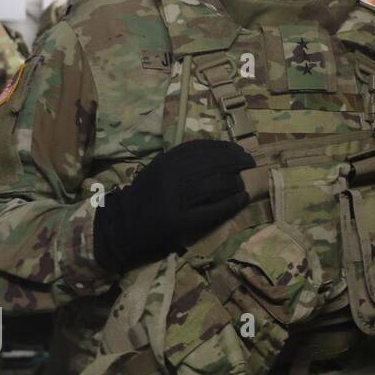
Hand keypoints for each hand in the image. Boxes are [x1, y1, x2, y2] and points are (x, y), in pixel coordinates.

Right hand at [94, 139, 255, 273]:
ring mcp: (174, 199)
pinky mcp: (179, 221)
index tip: (241, 151)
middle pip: (213, 165)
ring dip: (236, 182)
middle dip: (237, 162)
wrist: (123, 225)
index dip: (227, 148)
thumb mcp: (160, 169)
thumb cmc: (147, 196)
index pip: (203, 148)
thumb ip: (183, 160)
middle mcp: (170, 177)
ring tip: (245, 182)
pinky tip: (243, 199)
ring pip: (215, 185)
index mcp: (165, 161)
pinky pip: (212, 210)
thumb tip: (221, 152)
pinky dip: (231, 204)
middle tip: (250, 165)